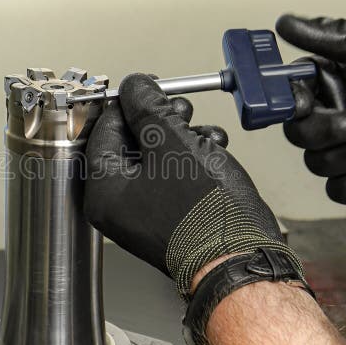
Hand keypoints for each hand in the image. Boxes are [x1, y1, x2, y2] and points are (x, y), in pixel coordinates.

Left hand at [83, 74, 301, 296]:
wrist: (242, 257)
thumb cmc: (204, 213)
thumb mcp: (171, 143)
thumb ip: (147, 108)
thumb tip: (135, 86)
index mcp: (105, 192)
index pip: (103, 132)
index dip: (127, 102)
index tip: (147, 86)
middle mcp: (120, 206)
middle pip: (131, 143)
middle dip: (160, 119)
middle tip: (179, 107)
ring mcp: (146, 212)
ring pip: (157, 156)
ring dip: (182, 135)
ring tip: (204, 132)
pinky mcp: (172, 215)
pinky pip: (173, 175)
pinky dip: (193, 158)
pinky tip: (213, 150)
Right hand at [277, 15, 345, 204]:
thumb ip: (332, 36)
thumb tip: (287, 22)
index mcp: (330, 84)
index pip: (288, 95)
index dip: (286, 102)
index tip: (301, 104)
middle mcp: (333, 117)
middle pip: (296, 133)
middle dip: (320, 131)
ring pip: (316, 163)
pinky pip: (338, 190)